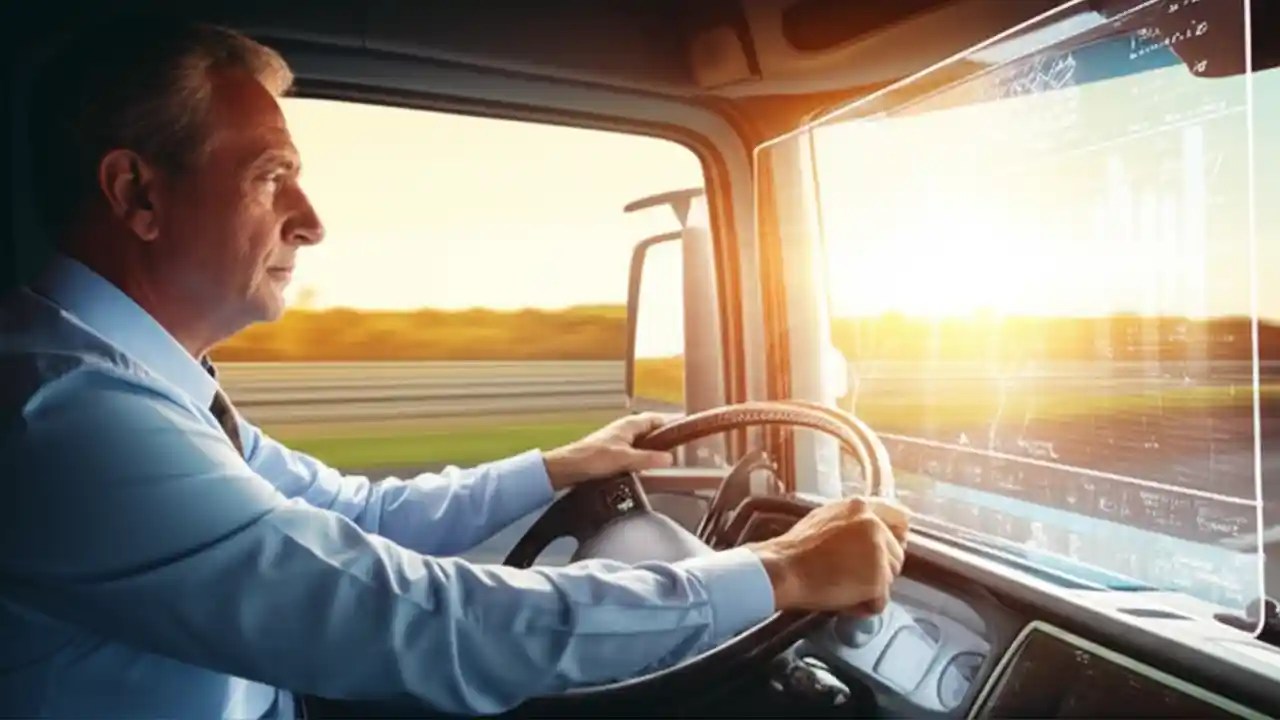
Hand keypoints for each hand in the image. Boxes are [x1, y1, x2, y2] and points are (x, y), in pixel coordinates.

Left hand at [542, 412, 679, 490]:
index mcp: (629, 424)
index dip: (671, 424)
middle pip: (650, 430)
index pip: (656, 419)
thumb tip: (670, 458)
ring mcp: (617, 440)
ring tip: (664, 462)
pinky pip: (632, 452)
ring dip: (651, 450)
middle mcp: (624, 429)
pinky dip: (640, 458)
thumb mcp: (625, 459)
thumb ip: (648, 458)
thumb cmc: (594, 458)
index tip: (684, 432)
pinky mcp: (611, 452)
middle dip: (663, 439)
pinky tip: (643, 470)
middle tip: (678, 450)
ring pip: (641, 442)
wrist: (568, 467)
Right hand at [748, 497, 910, 615]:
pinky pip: (880, 601)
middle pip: (896, 554)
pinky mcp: (878, 579)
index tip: (888, 551)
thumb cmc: (796, 549)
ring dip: (870, 588)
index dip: (896, 538)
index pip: (900, 518)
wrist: (784, 569)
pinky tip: (844, 600)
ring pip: (889, 578)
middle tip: (851, 577)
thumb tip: (867, 535)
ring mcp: (879, 552)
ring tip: (842, 588)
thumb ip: (850, 523)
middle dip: (879, 569)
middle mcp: (875, 525)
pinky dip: (865, 606)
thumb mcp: (825, 519)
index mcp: (861, 507)